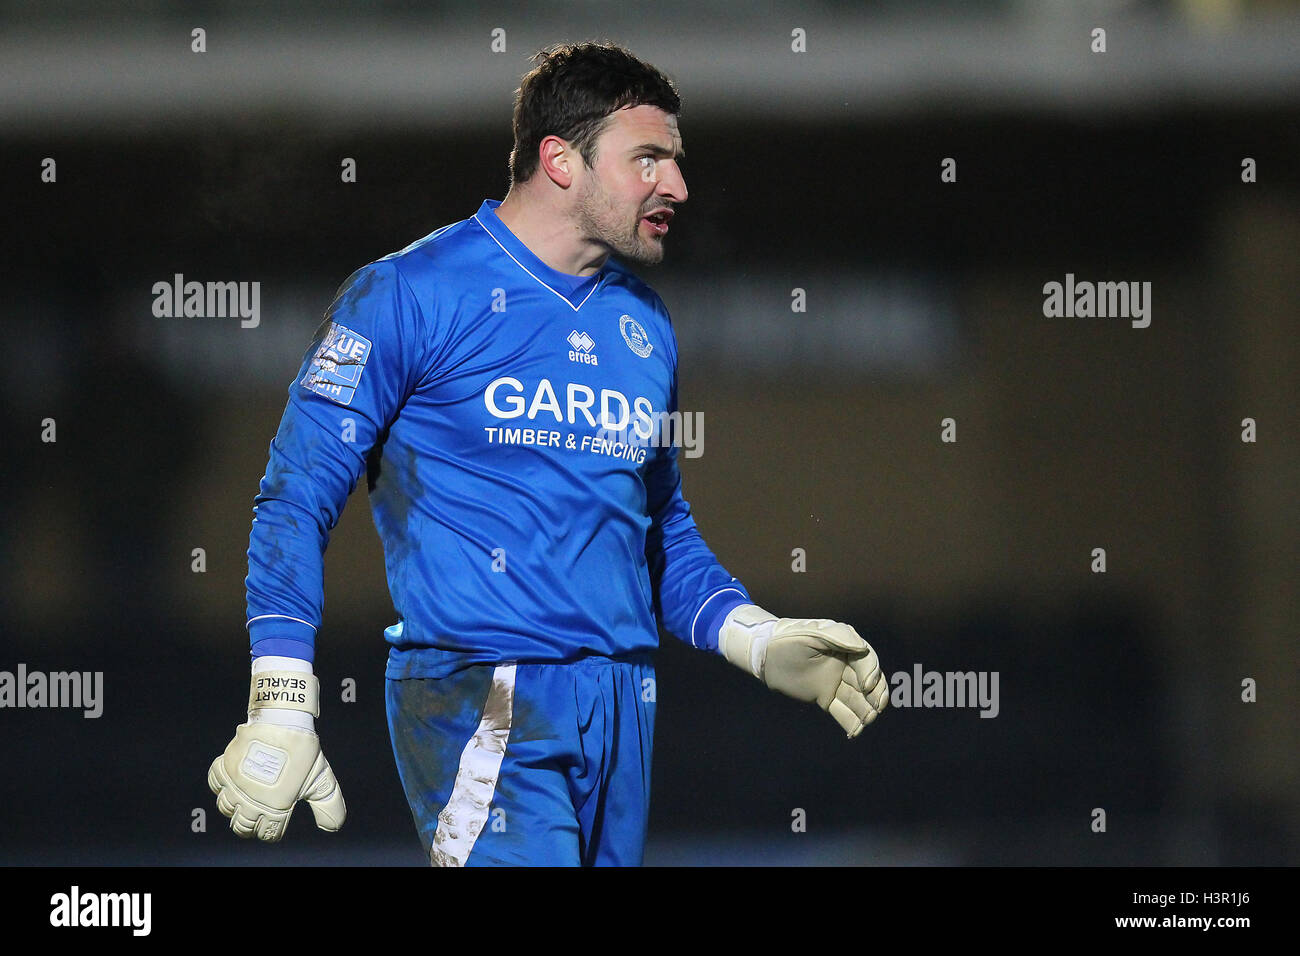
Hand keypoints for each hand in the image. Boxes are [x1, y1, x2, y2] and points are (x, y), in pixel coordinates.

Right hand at [207, 657, 345, 840]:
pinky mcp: (225, 767)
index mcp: (276, 806)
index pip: (268, 833)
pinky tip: (231, 783)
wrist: (284, 720)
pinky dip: (220, 786)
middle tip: (256, 817)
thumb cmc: (304, 750)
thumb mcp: (322, 780)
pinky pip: (215, 784)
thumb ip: (329, 805)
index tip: (273, 825)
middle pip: (241, 826)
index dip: (271, 832)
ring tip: (244, 801)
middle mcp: (251, 799)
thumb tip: (333, 827)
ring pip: (225, 808)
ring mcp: (235, 783)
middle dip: (249, 826)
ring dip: (233, 808)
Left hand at [719, 605, 887, 737]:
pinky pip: (842, 712)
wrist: (766, 654)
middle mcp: (845, 666)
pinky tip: (854, 732)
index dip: (871, 673)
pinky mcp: (824, 697)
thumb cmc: (789, 638)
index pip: (866, 661)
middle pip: (868, 683)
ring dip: (865, 711)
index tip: (867, 686)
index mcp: (846, 647)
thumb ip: (838, 637)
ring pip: (856, 700)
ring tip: (866, 721)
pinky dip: (850, 723)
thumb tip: (862, 647)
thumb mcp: (813, 632)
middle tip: (876, 709)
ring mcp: (835, 683)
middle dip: (875, 696)